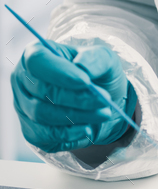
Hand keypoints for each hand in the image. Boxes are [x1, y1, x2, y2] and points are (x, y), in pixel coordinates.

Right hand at [11, 40, 136, 152]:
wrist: (99, 100)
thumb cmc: (96, 73)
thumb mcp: (104, 58)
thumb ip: (94, 58)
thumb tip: (81, 66)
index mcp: (36, 53)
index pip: (37, 60)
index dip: (59, 72)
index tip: (86, 81)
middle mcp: (23, 80)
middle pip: (42, 91)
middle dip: (76, 98)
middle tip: (104, 100)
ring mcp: (24, 107)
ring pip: (43, 114)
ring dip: (76, 116)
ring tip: (103, 113)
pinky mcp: (32, 131)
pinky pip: (45, 135)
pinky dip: (69, 133)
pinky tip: (88, 128)